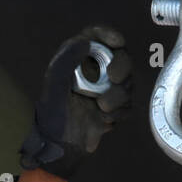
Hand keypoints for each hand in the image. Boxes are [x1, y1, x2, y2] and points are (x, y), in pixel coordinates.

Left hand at [19, 25, 131, 178]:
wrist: (61, 147)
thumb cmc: (53, 115)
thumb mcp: (54, 84)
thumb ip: (66, 59)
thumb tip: (85, 41)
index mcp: (76, 60)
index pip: (97, 36)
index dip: (109, 34)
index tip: (117, 41)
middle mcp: (93, 71)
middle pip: (120, 56)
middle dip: (122, 66)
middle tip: (115, 79)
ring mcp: (106, 89)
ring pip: (128, 81)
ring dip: (118, 95)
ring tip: (101, 108)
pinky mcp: (114, 108)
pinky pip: (128, 103)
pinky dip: (120, 111)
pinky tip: (105, 119)